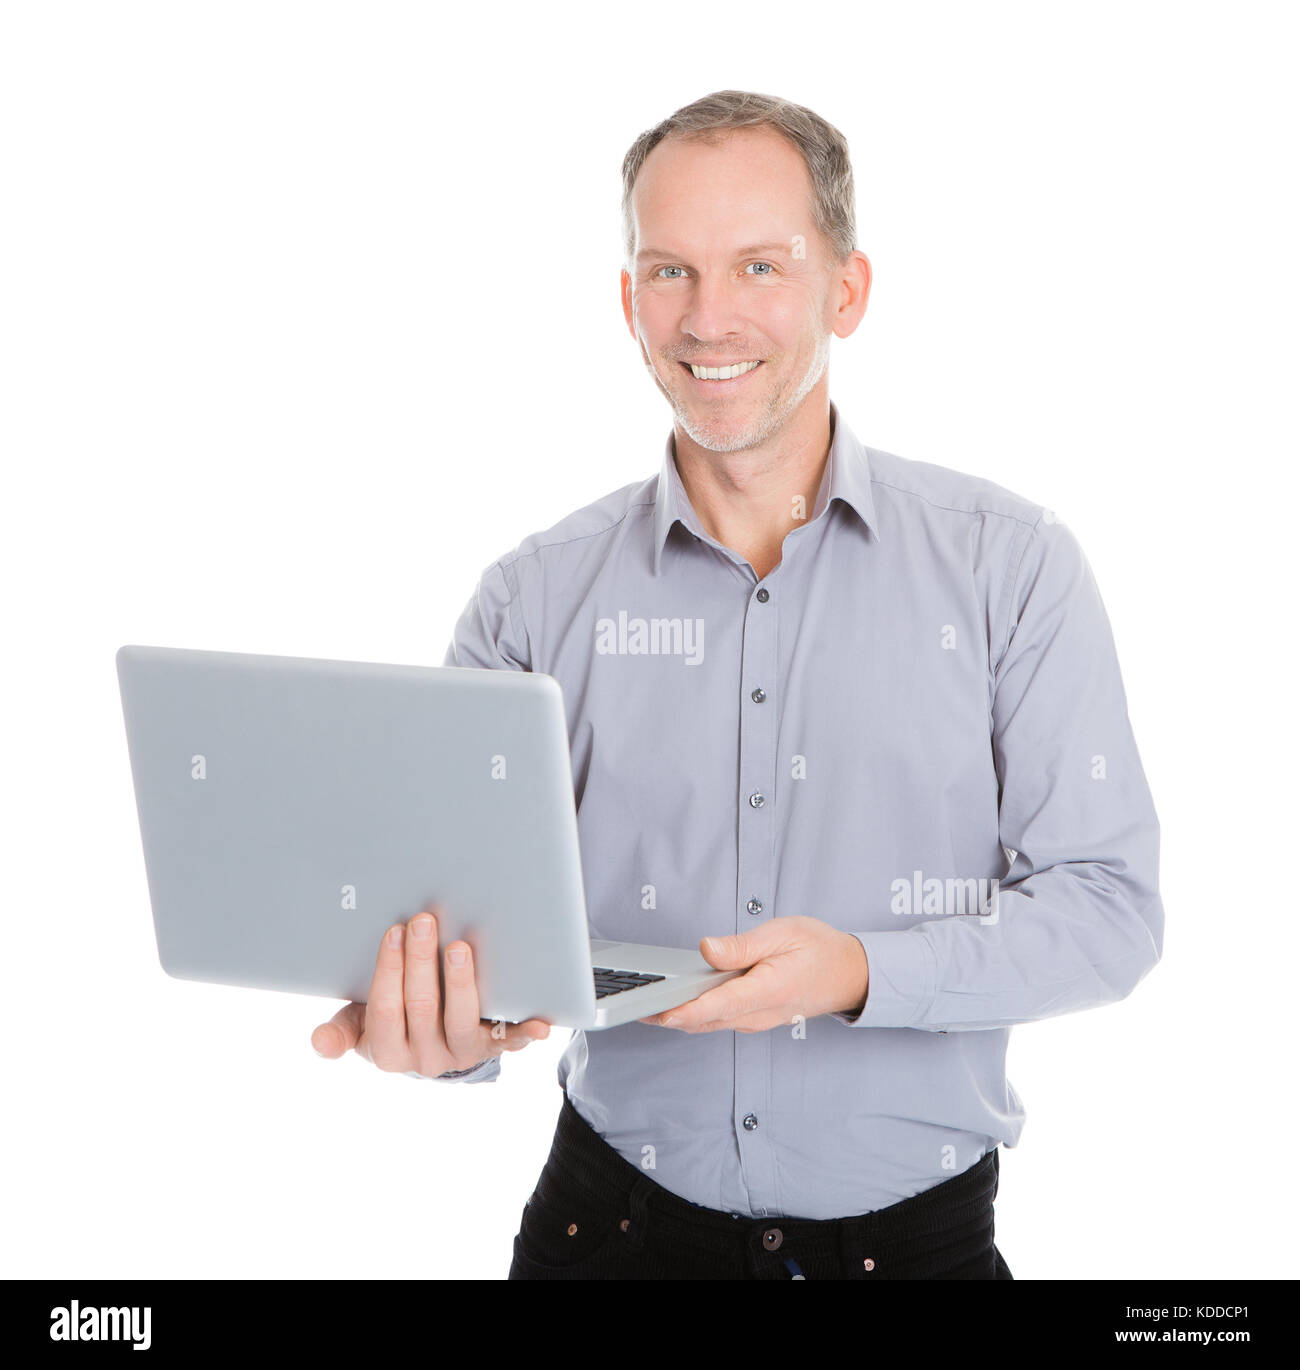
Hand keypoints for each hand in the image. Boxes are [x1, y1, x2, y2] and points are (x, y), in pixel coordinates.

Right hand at [311, 908, 549, 1074]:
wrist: (428, 1048)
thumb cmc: (392, 1019)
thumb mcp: (360, 1026)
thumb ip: (342, 1031)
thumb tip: (320, 1042)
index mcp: (386, 1051)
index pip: (383, 1008)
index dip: (389, 970)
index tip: (394, 930)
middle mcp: (423, 1058)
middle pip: (421, 1008)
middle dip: (421, 962)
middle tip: (425, 921)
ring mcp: (460, 1054)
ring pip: (461, 1021)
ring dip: (461, 983)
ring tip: (461, 947)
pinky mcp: (492, 1047)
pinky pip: (509, 1041)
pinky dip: (525, 1033)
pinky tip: (541, 1023)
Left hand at [638, 916, 868, 1032]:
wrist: (849, 974)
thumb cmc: (819, 950)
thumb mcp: (782, 934)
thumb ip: (742, 946)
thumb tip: (707, 949)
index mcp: (767, 991)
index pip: (717, 1006)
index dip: (684, 1010)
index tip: (657, 1011)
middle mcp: (759, 1014)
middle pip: (705, 1021)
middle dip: (669, 1016)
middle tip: (634, 1006)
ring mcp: (756, 1021)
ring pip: (710, 1024)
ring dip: (679, 1017)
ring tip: (646, 1003)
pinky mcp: (753, 1019)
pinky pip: (719, 1020)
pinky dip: (696, 1014)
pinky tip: (678, 1001)